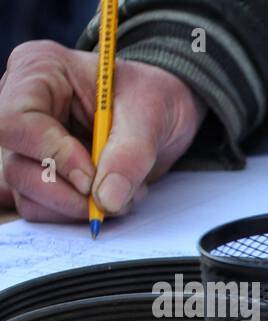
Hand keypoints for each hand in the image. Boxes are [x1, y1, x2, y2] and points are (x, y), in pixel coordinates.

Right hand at [0, 41, 206, 221]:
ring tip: (122, 194)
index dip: (51, 156)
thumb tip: (106, 200)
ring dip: (77, 207)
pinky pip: (41, 207)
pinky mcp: (39, 172)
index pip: (15, 122)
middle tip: (112, 198)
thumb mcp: (150, 117)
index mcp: (39, 72)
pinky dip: (76, 213)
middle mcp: (21, 106)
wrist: (164, 114)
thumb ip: (129, 156)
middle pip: (16, 165)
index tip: (91, 177)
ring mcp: (26, 143)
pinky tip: (108, 196)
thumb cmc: (152, 99)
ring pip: (26, 193)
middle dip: (68, 193)